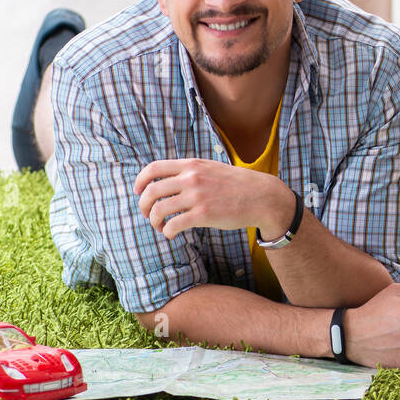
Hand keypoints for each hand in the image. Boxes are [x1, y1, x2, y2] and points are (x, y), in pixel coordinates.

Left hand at [133, 158, 289, 239]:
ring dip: (154, 222)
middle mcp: (191, 178)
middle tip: (149, 215)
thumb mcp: (211, 168)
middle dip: (144, 206)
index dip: (140, 181)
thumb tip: (169, 181)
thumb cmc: (237, 186)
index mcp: (192, 165)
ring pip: (159, 210)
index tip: (138, 192)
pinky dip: (167, 232)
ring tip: (160, 227)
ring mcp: (197, 196)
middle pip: (151, 191)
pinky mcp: (203, 215)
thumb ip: (191, 171)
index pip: (154, 168)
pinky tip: (171, 234)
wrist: (261, 197)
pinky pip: (173, 225)